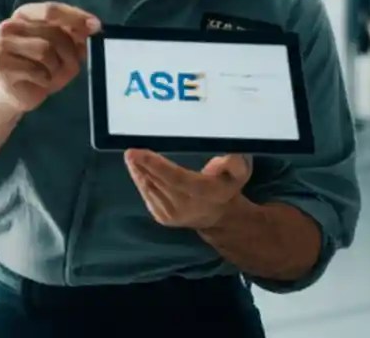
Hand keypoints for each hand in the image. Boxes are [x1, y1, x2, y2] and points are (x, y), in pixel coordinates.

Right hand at [0, 2, 101, 113]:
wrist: (18, 93)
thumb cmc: (42, 68)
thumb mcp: (64, 49)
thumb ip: (75, 35)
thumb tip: (92, 26)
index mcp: (25, 14)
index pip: (52, 9)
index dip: (75, 17)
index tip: (95, 26)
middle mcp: (10, 25)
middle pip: (53, 32)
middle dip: (69, 52)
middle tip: (69, 66)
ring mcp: (2, 45)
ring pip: (45, 50)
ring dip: (56, 67)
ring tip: (51, 74)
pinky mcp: (1, 66)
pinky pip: (36, 71)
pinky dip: (45, 80)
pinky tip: (38, 82)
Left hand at [125, 149, 251, 229]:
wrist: (218, 216)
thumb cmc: (225, 186)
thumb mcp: (238, 172)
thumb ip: (233, 164)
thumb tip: (226, 160)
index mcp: (205, 193)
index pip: (176, 178)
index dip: (156, 165)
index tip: (138, 153)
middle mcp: (187, 206)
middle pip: (159, 182)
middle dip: (142, 167)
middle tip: (130, 153)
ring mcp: (172, 214)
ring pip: (150, 189)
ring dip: (138, 173)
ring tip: (131, 158)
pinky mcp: (162, 217)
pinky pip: (148, 195)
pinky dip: (140, 181)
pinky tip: (136, 169)